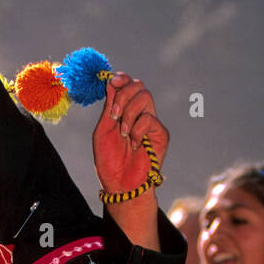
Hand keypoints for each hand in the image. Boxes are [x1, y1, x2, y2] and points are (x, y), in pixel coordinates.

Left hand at [92, 71, 168, 195]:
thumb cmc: (109, 160)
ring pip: (145, 97)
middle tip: (114, 116)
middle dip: (123, 96)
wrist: (120, 184)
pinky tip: (134, 144)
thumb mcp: (103, 130)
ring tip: (123, 133)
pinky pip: (150, 118)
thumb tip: (110, 81)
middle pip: (138, 85)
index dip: (122, 78)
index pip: (128, 84)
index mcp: (125, 110)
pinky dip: (137, 130)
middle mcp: (139, 113)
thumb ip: (109, 107)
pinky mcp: (161, 134)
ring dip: (129, 114)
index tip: (112, 82)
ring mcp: (151, 122)